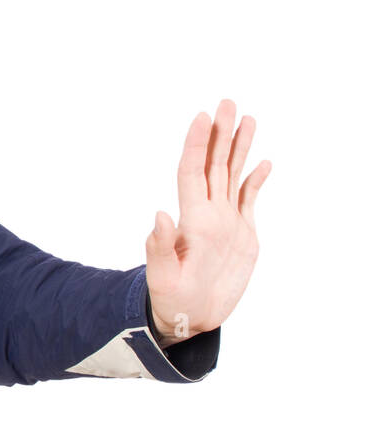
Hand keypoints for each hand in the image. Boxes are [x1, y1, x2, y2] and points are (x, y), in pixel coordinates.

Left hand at [144, 100, 271, 345]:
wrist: (189, 319)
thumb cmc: (171, 301)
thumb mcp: (162, 278)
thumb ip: (159, 248)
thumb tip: (158, 215)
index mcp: (191, 219)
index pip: (192, 172)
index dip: (196, 144)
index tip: (202, 117)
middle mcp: (207, 213)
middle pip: (214, 165)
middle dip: (221, 134)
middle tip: (227, 102)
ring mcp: (224, 221)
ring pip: (232, 175)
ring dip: (239, 147)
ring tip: (247, 118)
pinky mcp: (240, 233)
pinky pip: (248, 199)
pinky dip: (255, 180)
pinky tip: (263, 162)